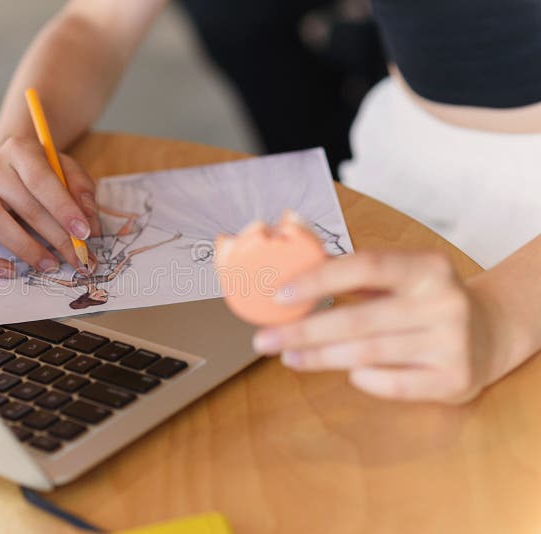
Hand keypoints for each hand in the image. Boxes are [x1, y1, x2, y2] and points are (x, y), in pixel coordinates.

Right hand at [0, 136, 101, 276]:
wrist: (5, 163)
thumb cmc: (40, 170)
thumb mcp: (65, 168)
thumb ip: (81, 188)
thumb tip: (89, 220)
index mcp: (18, 149)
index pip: (40, 179)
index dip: (63, 208)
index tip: (85, 232)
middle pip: (23, 205)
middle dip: (56, 237)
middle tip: (79, 259)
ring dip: (27, 249)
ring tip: (51, 265)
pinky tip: (9, 272)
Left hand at [252, 251, 497, 402]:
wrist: (490, 333)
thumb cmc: (424, 299)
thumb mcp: (398, 272)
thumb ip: (346, 260)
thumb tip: (290, 226)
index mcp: (427, 267)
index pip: (366, 267)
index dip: (320, 279)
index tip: (279, 294)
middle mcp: (444, 302)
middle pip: (359, 320)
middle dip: (304, 331)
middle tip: (264, 339)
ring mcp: (452, 343)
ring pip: (370, 353)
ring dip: (320, 357)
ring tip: (288, 356)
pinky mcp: (454, 379)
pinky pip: (394, 384)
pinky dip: (364, 379)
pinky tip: (344, 372)